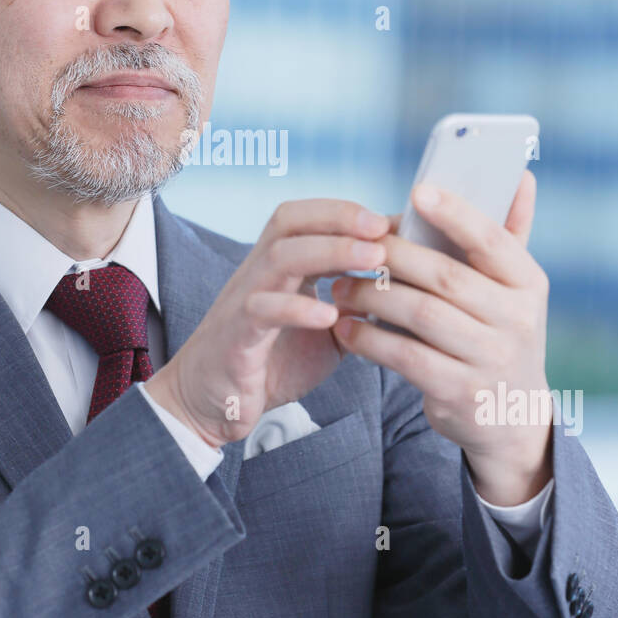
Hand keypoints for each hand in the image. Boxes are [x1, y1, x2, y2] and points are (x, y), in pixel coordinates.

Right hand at [145, 199, 388, 449]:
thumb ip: (356, 309)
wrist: (214, 403)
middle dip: (339, 218)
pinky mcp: (236, 335)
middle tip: (383, 227)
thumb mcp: (326, 333)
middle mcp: (259, 273)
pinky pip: (263, 310)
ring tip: (373, 258)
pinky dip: (297, 308)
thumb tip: (402, 288)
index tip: (393, 221)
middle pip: (291, 222)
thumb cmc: (269, 363)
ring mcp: (244, 299)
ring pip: (280, 257)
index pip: (307, 219)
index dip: (348, 213)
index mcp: (280, 267)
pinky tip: (330, 315)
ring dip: (330, 251)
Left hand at [329, 172, 552, 504]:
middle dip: (393, 257)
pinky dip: (369, 339)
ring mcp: (491, 359)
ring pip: (420, 315)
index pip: (492, 240)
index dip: (456, 214)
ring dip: (372, 297)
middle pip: (445, 277)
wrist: (511, 417)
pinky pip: (405, 357)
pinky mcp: (460, 392)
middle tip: (352, 246)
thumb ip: (510, 234)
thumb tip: (522, 176)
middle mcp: (517, 320)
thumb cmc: (499, 333)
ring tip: (341, 288)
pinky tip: (346, 328)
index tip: (417, 191)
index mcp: (529, 284)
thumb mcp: (514, 290)